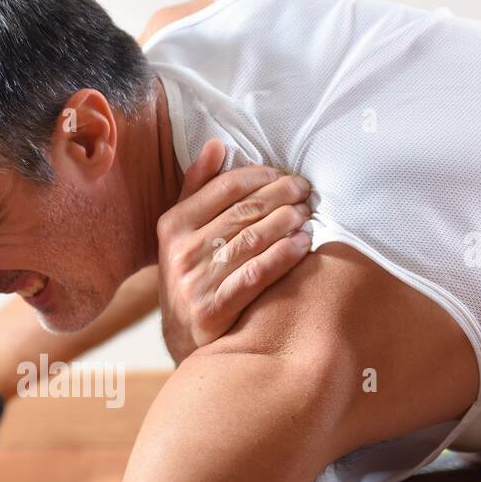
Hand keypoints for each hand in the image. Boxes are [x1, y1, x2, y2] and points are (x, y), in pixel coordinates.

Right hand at [156, 138, 312, 361]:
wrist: (183, 335)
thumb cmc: (192, 273)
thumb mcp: (183, 232)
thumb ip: (197, 189)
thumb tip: (216, 146)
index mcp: (172, 225)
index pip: (225, 187)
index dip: (261, 176)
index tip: (284, 175)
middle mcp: (181, 251)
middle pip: (243, 212)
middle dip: (280, 196)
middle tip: (304, 191)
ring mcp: (196, 281)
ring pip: (252, 240)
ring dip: (286, 223)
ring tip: (307, 215)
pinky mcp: (213, 309)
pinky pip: (256, 274)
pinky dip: (283, 256)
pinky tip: (303, 245)